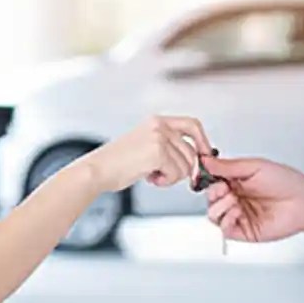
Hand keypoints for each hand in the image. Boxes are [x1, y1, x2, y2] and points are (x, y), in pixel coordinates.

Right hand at [82, 116, 212, 192]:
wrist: (97, 170)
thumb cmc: (118, 163)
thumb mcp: (145, 146)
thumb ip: (169, 148)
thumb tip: (196, 162)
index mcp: (157, 121)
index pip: (192, 124)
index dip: (203, 141)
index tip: (206, 156)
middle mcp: (160, 125)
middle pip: (191, 151)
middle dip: (184, 169)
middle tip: (165, 176)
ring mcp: (159, 137)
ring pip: (186, 165)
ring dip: (171, 176)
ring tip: (151, 174)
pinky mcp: (158, 152)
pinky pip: (176, 173)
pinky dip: (165, 181)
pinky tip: (149, 178)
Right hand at [200, 156, 303, 242]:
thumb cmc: (286, 182)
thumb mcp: (254, 167)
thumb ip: (228, 166)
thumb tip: (206, 161)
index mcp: (237, 181)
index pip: (212, 181)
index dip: (207, 179)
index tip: (205, 174)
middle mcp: (236, 198)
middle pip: (210, 199)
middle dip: (213, 193)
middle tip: (225, 188)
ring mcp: (240, 215)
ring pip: (214, 214)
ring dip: (219, 206)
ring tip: (234, 200)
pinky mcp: (244, 230)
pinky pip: (224, 229)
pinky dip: (226, 220)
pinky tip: (236, 211)